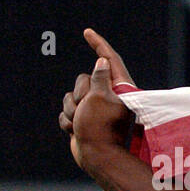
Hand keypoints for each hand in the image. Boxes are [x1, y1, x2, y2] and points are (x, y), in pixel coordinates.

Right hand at [59, 29, 137, 170]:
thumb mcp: (99, 97)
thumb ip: (99, 78)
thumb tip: (103, 62)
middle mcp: (110, 98)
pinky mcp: (86, 120)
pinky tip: (76, 131)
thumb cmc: (99, 127)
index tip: (88, 32)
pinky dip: (68, 121)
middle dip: (79, 93)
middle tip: (87, 108)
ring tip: (82, 122)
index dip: (99, 44)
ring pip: (72, 96)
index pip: (110, 60)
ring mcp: (96, 109)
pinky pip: (67, 111)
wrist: (96, 158)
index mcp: (121, 90)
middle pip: (84, 79)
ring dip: (72, 109)